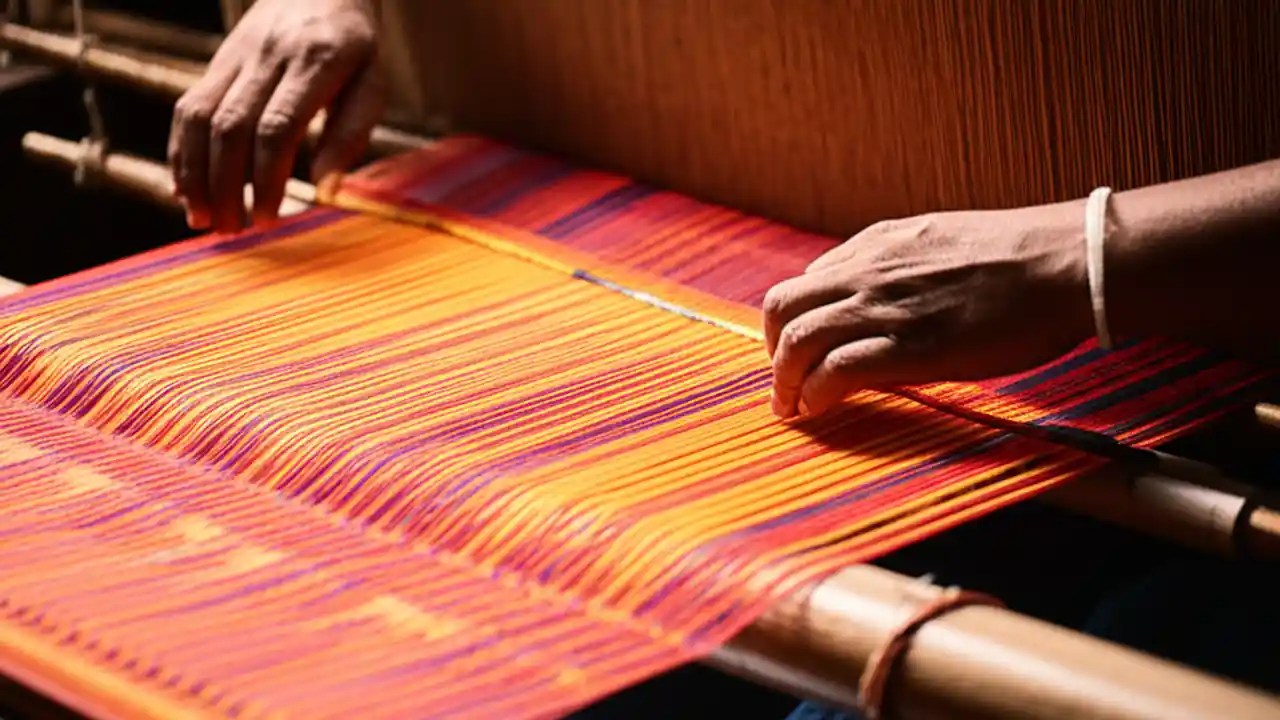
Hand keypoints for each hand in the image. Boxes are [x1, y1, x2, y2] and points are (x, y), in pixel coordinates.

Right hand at [168, 0, 384, 231]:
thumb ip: (352, 134)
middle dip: (225, 185)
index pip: (278, 127)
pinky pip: (187, 107)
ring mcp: (235, 56)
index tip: (266, 219)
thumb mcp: (373, 84)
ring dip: (193, 173)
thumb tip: (326, 190)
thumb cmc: (355, 47)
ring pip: (198, 116)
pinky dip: (181, 152)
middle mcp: (267, 56)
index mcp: (315, 62)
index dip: (266, 177)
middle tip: (231, 232)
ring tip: (200, 219)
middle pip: (231, 127)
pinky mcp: (217, 61)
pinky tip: (185, 189)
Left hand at [763, 204, 1093, 418]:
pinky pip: (834, 371)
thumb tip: (880, 294)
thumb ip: (901, 265)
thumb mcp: (943, 241)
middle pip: (781, 307)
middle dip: (773, 350)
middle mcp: (867, 271)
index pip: (808, 281)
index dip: (796, 321)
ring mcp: (883, 308)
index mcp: (877, 244)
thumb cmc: (1021, 258)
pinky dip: (814, 394)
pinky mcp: (906, 347)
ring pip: (796, 341)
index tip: (801, 350)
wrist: (1068, 264)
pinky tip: (818, 409)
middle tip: (784, 381)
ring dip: (783, 381)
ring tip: (791, 406)